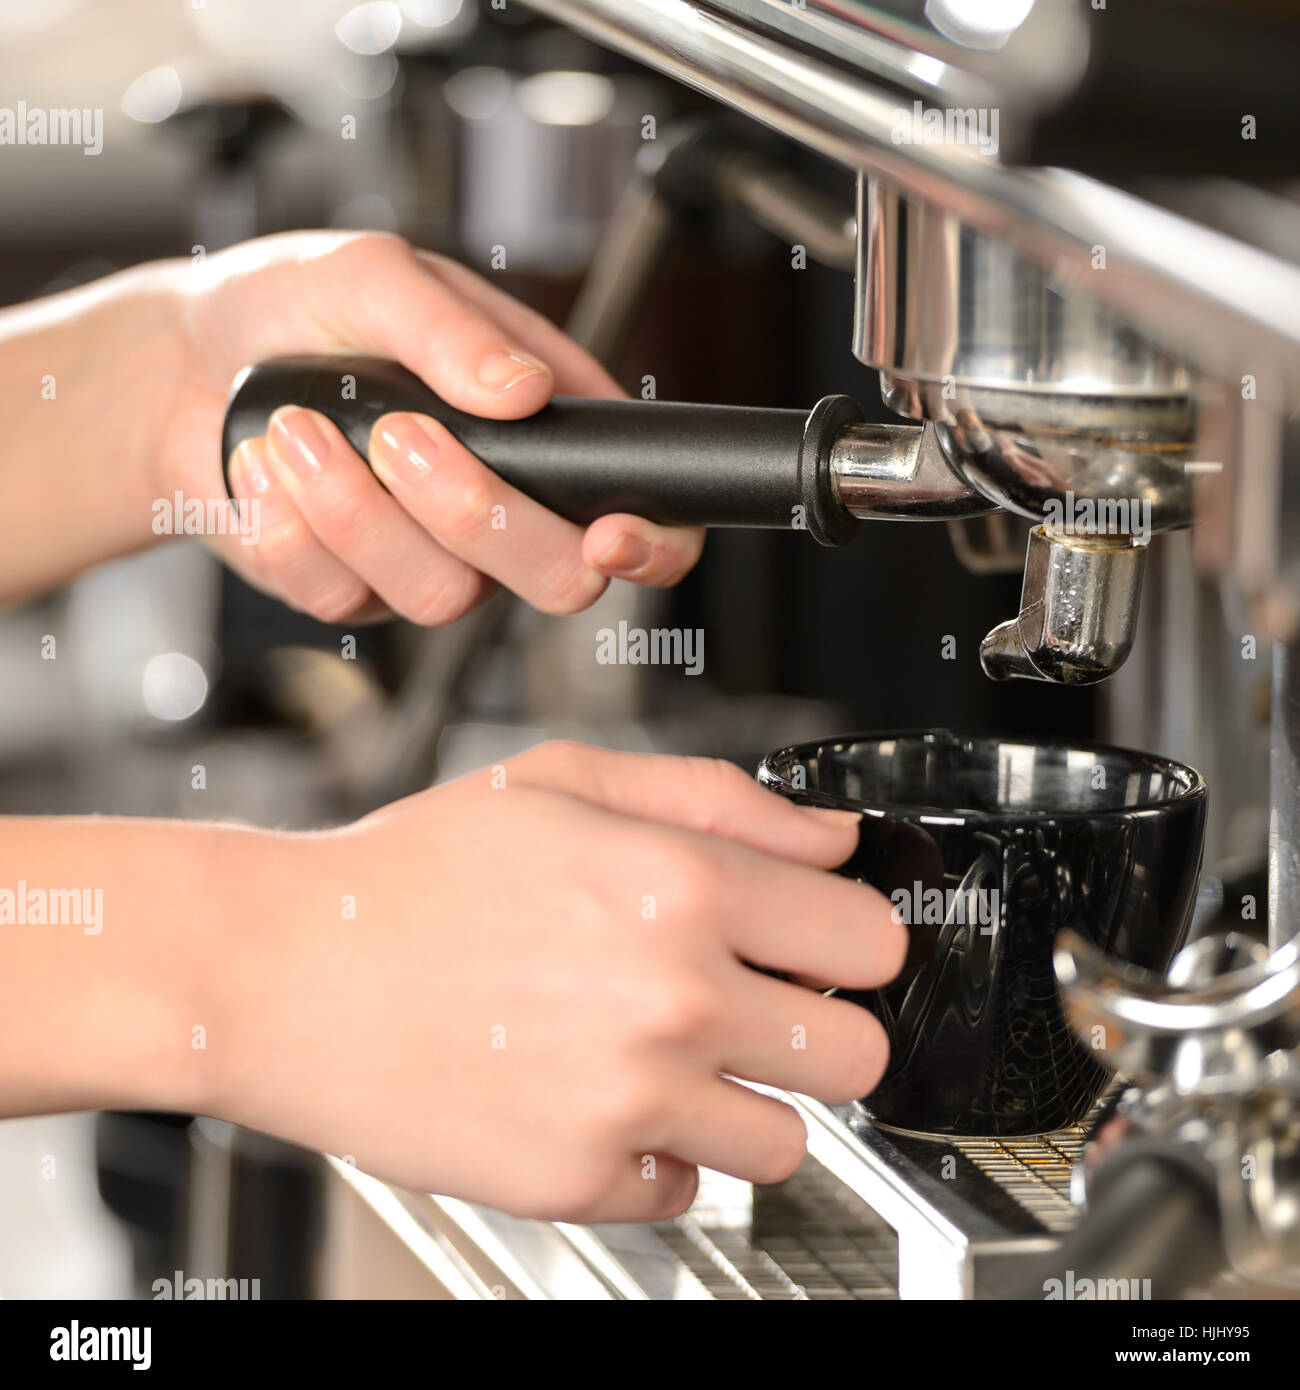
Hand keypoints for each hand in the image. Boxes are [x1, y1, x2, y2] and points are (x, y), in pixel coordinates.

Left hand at [158, 230, 703, 623]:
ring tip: (298, 427)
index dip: (650, 542)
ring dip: (358, 509)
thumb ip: (451, 329)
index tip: (608, 529)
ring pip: (443, 597)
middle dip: (473, 509)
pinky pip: (344, 599)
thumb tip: (524, 390)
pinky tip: (265, 464)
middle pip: (557, 578)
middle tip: (397, 430)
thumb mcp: (372, 275)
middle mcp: (502, 511)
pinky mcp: (352, 593)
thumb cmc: (291, 309)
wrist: (182, 364)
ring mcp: (429, 560)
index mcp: (545, 433)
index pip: (645, 517)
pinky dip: (290, 525)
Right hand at [206, 743, 905, 1221]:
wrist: (285, 968)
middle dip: (821, 1029)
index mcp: (685, 886)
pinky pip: (685, 1192)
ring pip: (788, 1143)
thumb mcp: (566, 781)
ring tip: (676, 1058)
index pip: (872, 939)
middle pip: (859, 1058)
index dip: (849, 937)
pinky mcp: (576, 1180)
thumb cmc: (416, 871)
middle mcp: (674, 1001)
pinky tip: (608, 1101)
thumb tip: (827, 839)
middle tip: (759, 1008)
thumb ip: (718, 797)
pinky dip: (662, 1156)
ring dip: (748, 1101)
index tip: (817, 943)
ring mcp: (630, 1102)